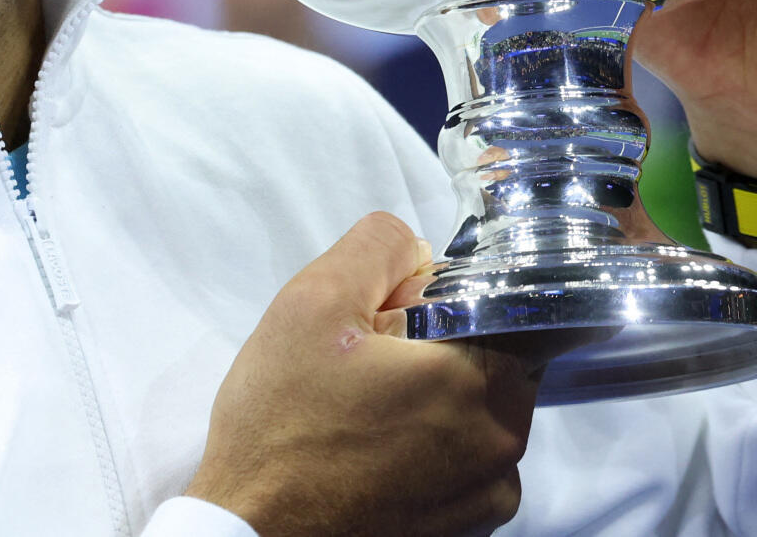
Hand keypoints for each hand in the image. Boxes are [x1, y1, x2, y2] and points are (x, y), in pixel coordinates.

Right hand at [186, 212, 538, 536]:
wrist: (253, 536)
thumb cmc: (280, 426)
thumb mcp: (312, 303)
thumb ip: (377, 249)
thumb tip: (419, 250)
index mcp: (480, 382)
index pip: (501, 305)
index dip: (444, 298)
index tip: (393, 318)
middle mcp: (503, 446)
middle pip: (490, 360)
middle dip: (437, 350)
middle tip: (365, 366)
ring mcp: (487, 499)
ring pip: (475, 414)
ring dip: (432, 402)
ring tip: (360, 415)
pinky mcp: (464, 533)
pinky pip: (462, 466)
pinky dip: (427, 452)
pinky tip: (367, 456)